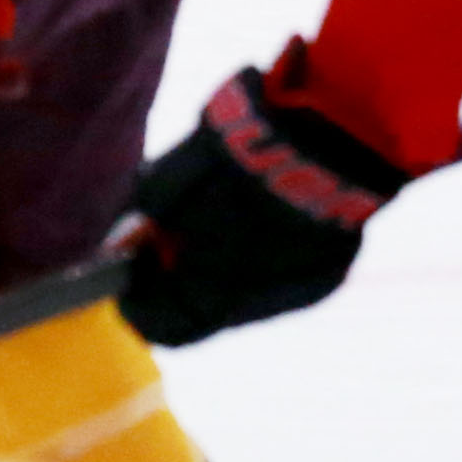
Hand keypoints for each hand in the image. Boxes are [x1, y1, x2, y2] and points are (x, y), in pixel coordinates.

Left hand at [115, 55, 409, 346]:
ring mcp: (299, 291)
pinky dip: (270, 256)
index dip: (138, 299)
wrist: (340, 135)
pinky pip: (286, 276)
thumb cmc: (246, 153)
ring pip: (247, 296)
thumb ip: (145, 214)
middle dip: (184, 278)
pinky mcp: (332, 272)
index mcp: (211, 290)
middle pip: (204, 312)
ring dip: (228, 268)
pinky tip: (274, 216)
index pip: (159, 326)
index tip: (131, 267)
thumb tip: (121, 240)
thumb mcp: (176, 173)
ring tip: (230, 216)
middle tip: (176, 236)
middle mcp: (254, 306)